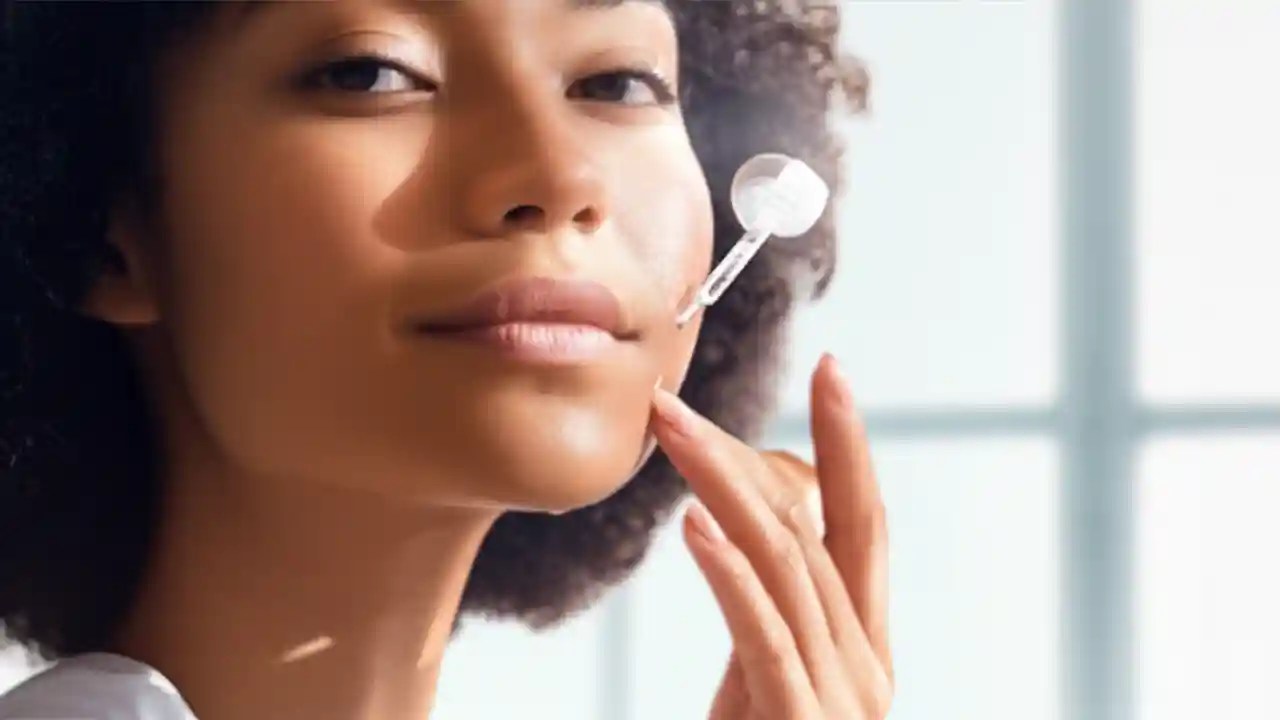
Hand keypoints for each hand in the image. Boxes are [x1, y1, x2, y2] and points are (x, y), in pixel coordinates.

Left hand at [649, 354, 892, 719]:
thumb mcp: (765, 683)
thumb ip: (766, 616)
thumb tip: (730, 533)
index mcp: (862, 647)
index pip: (861, 525)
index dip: (849, 446)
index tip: (832, 371)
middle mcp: (865, 666)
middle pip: (815, 532)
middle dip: (751, 452)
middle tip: (677, 400)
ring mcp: (841, 702)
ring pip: (788, 568)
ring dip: (722, 490)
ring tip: (668, 435)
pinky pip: (767, 643)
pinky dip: (732, 579)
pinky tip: (695, 529)